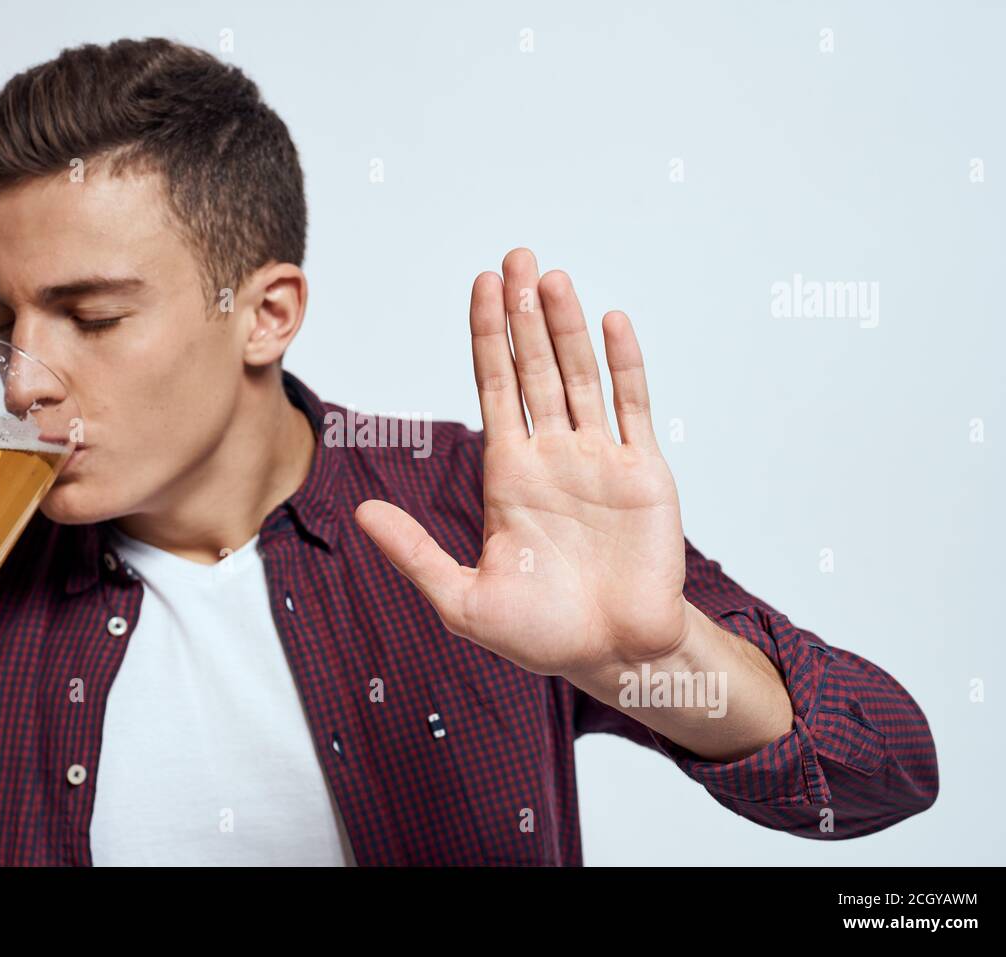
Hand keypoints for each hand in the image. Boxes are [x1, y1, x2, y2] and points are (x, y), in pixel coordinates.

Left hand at [356, 249, 686, 687]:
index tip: (481, 286)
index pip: (494, 388)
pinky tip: (610, 321)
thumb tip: (361, 513)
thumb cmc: (541, 636)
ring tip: (551, 276)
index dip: (488, 337)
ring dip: (566, 326)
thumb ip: (415, 553)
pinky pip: (633, 407)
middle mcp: (552, 456)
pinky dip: (624, 364)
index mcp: (508, 475)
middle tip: (514, 256)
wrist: (614, 657)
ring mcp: (599, 460)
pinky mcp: (644, 473)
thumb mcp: (463, 600)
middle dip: (522, 313)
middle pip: (534, 368)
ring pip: (580, 376)